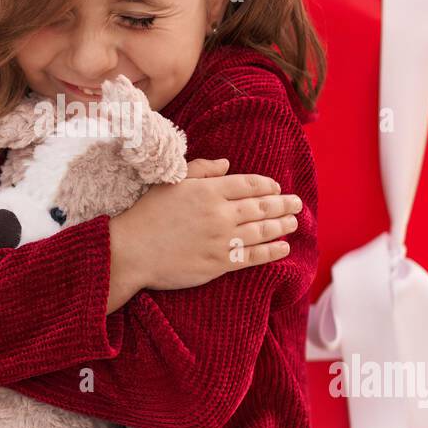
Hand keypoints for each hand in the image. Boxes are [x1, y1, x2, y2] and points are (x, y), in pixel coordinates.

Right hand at [105, 157, 302, 309]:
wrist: (130, 251)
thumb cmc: (146, 214)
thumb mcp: (171, 182)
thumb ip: (201, 169)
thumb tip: (227, 164)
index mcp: (208, 190)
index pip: (248, 184)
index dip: (267, 186)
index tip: (277, 188)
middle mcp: (219, 213)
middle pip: (261, 206)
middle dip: (283, 204)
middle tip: (297, 203)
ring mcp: (221, 239)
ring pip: (261, 230)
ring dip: (282, 225)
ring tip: (294, 222)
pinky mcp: (219, 263)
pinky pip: (253, 256)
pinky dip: (271, 251)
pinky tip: (283, 247)